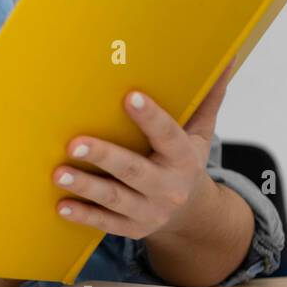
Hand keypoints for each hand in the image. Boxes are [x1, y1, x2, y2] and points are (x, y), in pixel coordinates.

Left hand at [52, 65, 233, 239]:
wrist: (192, 215)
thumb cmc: (185, 163)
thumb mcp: (200, 134)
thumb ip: (207, 100)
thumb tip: (227, 59)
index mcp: (184, 158)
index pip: (168, 135)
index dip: (150, 117)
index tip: (129, 96)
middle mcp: (167, 187)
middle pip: (134, 170)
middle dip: (105, 157)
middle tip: (75, 144)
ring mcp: (149, 211)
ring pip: (115, 198)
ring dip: (86, 186)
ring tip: (58, 173)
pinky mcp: (132, 228)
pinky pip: (105, 223)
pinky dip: (83, 215)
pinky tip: (62, 206)